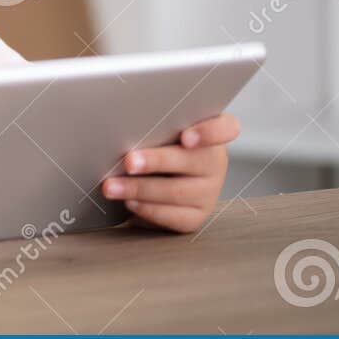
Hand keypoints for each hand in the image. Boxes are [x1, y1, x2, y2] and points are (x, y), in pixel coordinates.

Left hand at [103, 112, 239, 232]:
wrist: (154, 176)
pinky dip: (149, 210)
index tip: (186, 137)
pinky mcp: (196, 215)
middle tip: (129, 162)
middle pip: (193, 161)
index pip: (225, 128)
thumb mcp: (158, 128)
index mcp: (210, 134)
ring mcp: (209, 191)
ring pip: (178, 191)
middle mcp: (215, 162)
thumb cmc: (154, 142)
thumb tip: (120, 121)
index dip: (209, 132)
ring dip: (140, 188)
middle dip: (156, 161)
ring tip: (112, 186)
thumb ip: (153, 124)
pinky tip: (129, 203)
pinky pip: (175, 216)